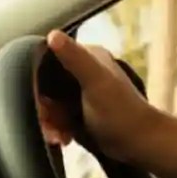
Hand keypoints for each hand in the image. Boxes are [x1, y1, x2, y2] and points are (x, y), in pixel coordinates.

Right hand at [36, 30, 176, 177]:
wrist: (140, 143)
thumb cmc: (121, 113)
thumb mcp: (96, 84)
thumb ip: (76, 59)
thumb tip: (52, 34)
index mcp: (89, 56)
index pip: (48, 61)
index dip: (36, 83)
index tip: (40, 106)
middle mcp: (84, 68)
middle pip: (46, 84)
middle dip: (43, 108)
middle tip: (49, 127)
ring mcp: (82, 90)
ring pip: (49, 102)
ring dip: (49, 122)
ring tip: (59, 138)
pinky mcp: (80, 109)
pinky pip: (57, 115)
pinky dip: (56, 127)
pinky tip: (63, 139)